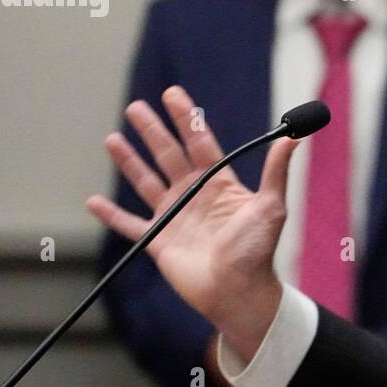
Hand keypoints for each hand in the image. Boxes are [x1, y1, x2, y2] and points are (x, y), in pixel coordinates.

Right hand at [85, 85, 297, 361]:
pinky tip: (93, 202)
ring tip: (112, 139)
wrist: (239, 292)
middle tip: (136, 107)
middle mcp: (194, 195)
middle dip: (152, 131)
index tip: (173, 95)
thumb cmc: (258, 251)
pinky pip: (130, 225)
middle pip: (168, 155)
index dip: (186, 119)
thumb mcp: (271, 207)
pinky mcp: (159, 241)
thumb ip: (277, 171)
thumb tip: (293, 137)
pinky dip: (111, 215)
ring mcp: (174, 217)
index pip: (199, 143)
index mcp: (219, 184)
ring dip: (129, 162)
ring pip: (146, 182)